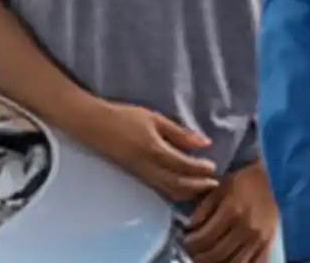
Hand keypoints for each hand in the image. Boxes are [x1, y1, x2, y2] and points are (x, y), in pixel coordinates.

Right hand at [78, 100, 218, 202]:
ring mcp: (141, 175)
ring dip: (188, 192)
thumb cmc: (125, 117)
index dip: (200, 169)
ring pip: (169, 191)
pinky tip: (183, 188)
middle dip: (198, 186)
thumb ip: (179, 133)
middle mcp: (149, 167)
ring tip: (203, 188)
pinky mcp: (137, 177)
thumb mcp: (154, 118)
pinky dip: (175, 192)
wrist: (95, 125)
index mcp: (154, 150)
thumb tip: (204, 143)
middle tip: (214, 183)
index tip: (214, 167)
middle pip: (178, 184)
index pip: (183, 165)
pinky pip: (160, 190)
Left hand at [184, 161, 279, 262]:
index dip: (191, 243)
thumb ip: (203, 209)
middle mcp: (247, 227)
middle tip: (192, 252)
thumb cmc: (239, 181)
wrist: (267, 178)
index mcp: (232, 211)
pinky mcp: (268, 244)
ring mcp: (259, 239)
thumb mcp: (217, 189)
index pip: (205, 238)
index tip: (185, 240)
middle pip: (217, 254)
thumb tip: (190, 228)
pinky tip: (225, 261)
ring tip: (206, 258)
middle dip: (199, 255)